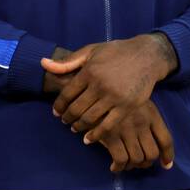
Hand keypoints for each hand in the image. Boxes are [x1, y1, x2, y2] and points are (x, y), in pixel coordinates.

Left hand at [42, 34, 177, 143]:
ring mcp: (114, 97)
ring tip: (75, 128)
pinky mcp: (127, 107)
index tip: (56, 112)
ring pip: (89, 119)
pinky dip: (95, 135)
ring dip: (78, 126)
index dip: (59, 105)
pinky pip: (107, 125)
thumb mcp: (91, 51)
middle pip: (76, 109)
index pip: (67, 94)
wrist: (147, 56)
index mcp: (89, 71)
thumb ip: (68, 62)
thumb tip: (43, 64)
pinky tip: (88, 139)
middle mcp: (100, 85)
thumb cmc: (117, 52)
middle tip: (65, 121)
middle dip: (67, 118)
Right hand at [101, 101, 175, 171]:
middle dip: (146, 163)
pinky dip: (119, 167)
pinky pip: (120, 160)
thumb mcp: (138, 103)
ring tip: (126, 164)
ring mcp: (127, 129)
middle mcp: (142, 122)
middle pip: (152, 154)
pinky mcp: (111, 135)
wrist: (95, 93)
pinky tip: (114, 167)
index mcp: (152, 114)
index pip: (166, 140)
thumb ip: (148, 121)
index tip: (166, 165)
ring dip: (132, 166)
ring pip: (137, 159)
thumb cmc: (118, 99)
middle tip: (139, 163)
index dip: (168, 156)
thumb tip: (158, 150)